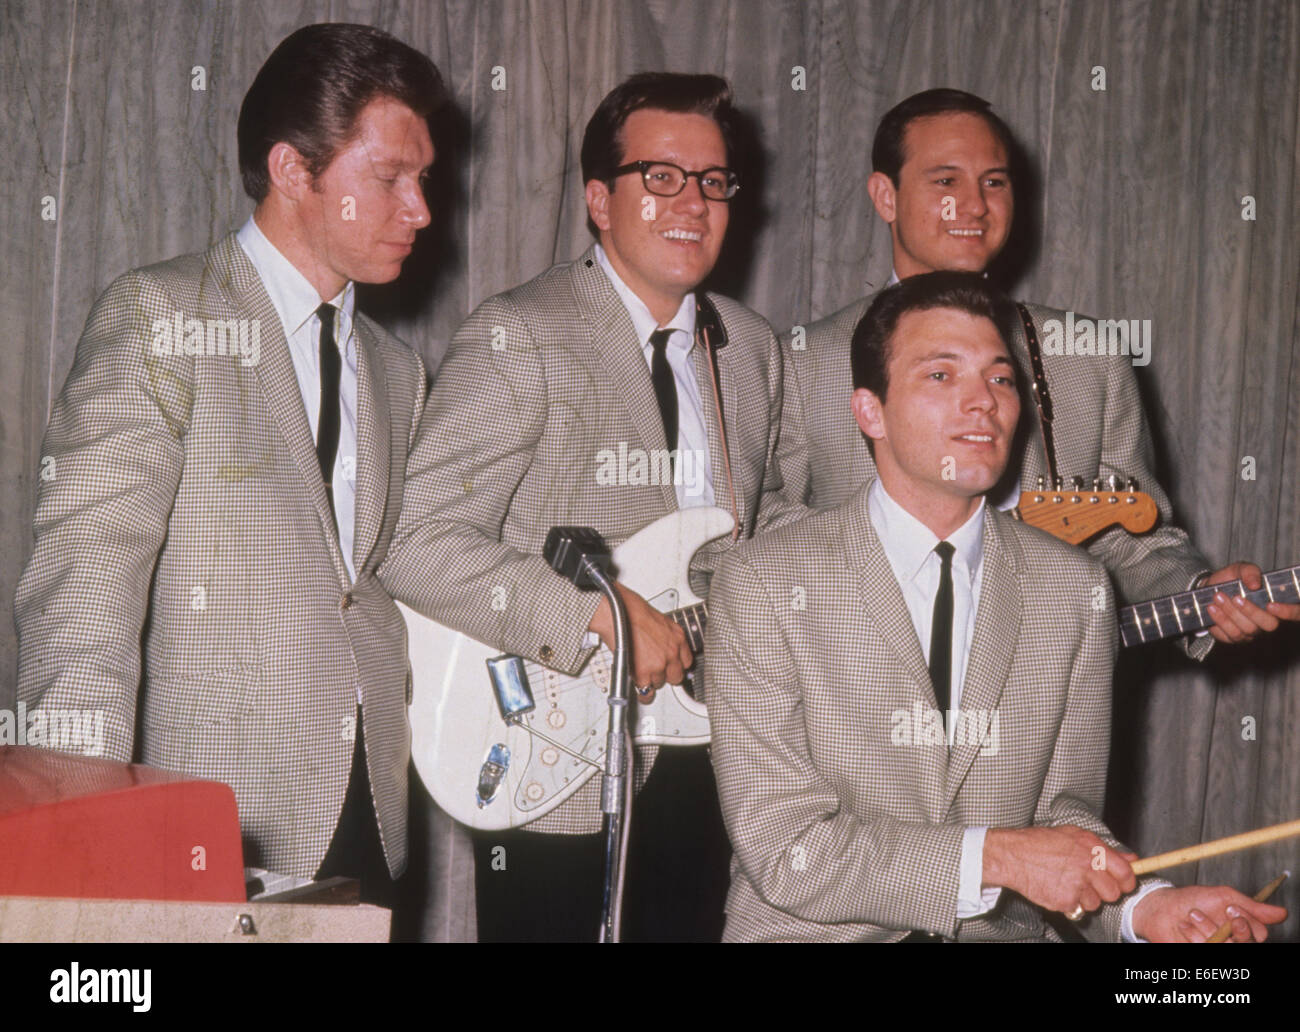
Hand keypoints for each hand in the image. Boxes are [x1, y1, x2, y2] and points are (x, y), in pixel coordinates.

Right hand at [587, 582, 692, 702]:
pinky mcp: (644, 673)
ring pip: (660, 683)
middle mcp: (672, 652)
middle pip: (677, 676)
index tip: (672, 667)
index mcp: (678, 637)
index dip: (677, 665)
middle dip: (667, 675)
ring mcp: (659, 664)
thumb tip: (663, 646)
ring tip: (643, 674)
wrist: (618, 611)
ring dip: (652, 680)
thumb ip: (666, 637)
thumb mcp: (661, 621)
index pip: (687, 662)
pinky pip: (647, 691)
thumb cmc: (632, 610)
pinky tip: (641, 691)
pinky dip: (643, 693)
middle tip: (657, 672)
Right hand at [983, 825, 1136, 915]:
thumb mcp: (1074, 835)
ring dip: (1084, 898)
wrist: (1012, 855)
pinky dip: (1068, 903)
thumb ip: (1104, 848)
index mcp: (1093, 848)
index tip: (1120, 882)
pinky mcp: (1066, 901)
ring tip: (1067, 883)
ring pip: (1095, 904)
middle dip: (1103, 891)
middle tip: (1088, 883)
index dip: (1126, 881)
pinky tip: (1056, 888)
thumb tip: (1132, 857)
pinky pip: (1077, 909)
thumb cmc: (1040, 842)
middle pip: (1113, 893)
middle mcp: (1088, 867)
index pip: (1126, 873)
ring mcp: (1077, 885)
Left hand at [1132, 885, 1286, 941]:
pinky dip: (1193, 936)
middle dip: (1233, 930)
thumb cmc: (1192, 899)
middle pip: (1246, 945)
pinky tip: (1184, 926)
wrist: (1161, 907)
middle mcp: (1232, 942)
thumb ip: (1251, 906)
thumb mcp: (1223, 896)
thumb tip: (1281, 913)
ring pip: (1223, 947)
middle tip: (1222, 914)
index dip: (1247, 922)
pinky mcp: (1200, 955)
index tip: (1231, 908)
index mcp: (1242, 929)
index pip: (1258, 934)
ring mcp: (1215, 949)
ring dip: (1208, 928)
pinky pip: (1204, 949)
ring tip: (1193, 914)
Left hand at [1203, 562, 1299, 643]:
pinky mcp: (1233, 638)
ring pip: (1246, 630)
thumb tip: (1255, 584)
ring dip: (1230, 613)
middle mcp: (1266, 621)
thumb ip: (1249, 571)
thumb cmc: (1230, 580)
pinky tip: (1212, 608)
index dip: (1288, 612)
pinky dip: (1219, 620)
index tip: (1271, 605)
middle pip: (1268, 624)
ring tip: (1217, 598)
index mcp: (1275, 604)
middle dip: (1250, 610)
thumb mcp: (1239, 569)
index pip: (1294, 614)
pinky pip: (1230, 636)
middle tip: (1235, 597)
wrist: (1208, 589)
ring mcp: (1251, 632)